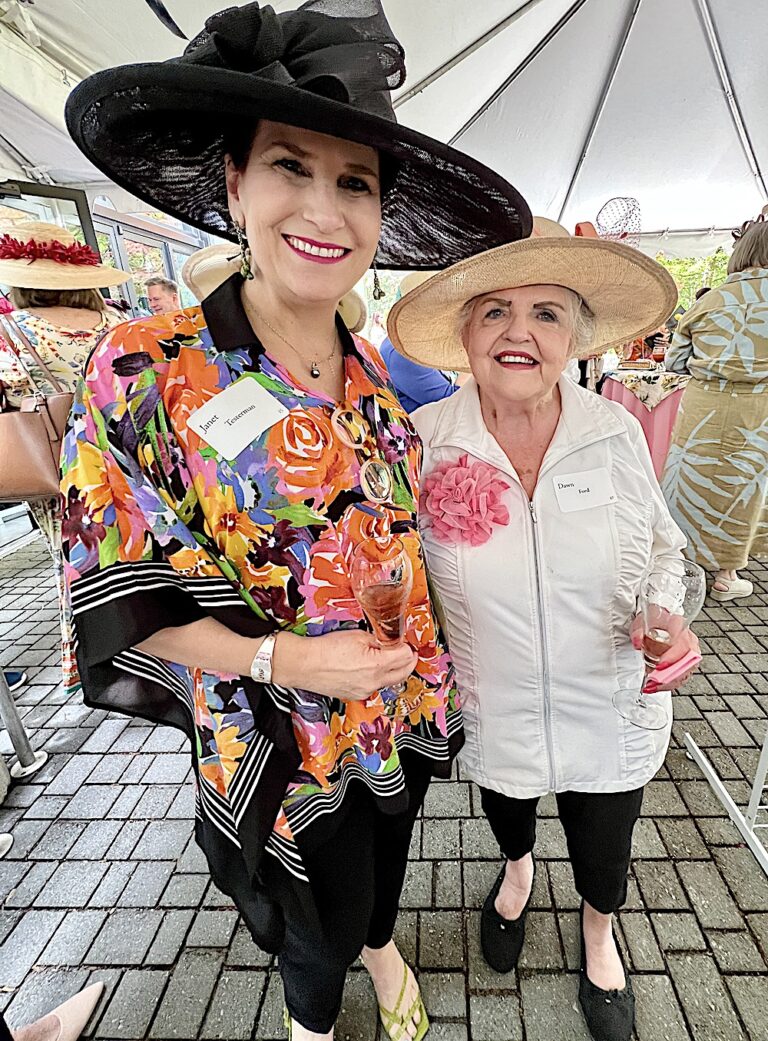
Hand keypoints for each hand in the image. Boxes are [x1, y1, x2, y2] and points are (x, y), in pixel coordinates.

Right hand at [274, 629, 417, 700]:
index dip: (407, 647)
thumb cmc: (326, 650)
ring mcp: (364, 691)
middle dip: (408, 662)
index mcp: (376, 665)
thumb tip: (390, 641)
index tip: (406, 643)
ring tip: (388, 658)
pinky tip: (369, 667)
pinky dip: (377, 677)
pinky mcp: (355, 696)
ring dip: (393, 670)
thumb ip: (378, 639)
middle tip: (408, 652)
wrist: (305, 665)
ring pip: (388, 681)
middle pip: (403, 674)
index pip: (406, 657)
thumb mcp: (357, 636)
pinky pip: (373, 686)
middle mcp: (373, 682)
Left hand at [630, 615, 700, 691]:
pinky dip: (668, 684)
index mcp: (680, 626)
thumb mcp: (641, 622)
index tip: (659, 665)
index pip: (681, 642)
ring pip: (685, 671)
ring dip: (667, 682)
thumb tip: (637, 642)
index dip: (672, 656)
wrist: (658, 621)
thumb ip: (638, 632)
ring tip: (651, 685)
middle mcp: (688, 639)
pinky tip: (656, 686)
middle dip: (668, 674)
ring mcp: (690, 652)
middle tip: (652, 680)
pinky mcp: (687, 663)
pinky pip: (682, 676)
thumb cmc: (653, 621)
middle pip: (686, 661)